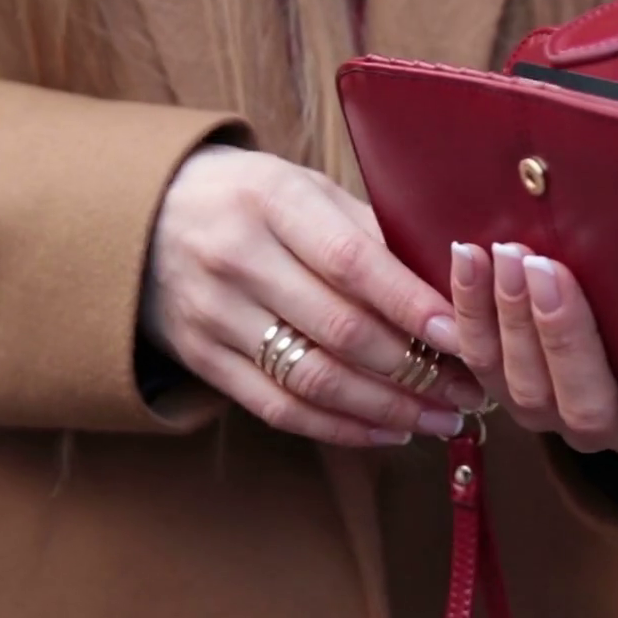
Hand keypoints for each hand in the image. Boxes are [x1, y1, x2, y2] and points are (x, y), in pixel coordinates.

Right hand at [142, 146, 483, 444]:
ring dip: (387, 407)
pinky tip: (388, 429)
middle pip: (338, 329)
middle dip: (415, 368)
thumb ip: (369, 231)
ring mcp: (214, 314)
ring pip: (312, 378)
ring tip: (440, 417)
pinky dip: (340, 426)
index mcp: (272, 201)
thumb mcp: (305, 188)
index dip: (410, 304)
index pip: (351, 261)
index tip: (462, 335)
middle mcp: (237, 257)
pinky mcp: (201, 358)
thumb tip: (451, 282)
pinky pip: (278, 407)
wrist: (146, 215)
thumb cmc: (253, 199)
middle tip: (471, 387)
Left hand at [448, 242, 617, 481]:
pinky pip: (484, 370)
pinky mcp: (517, 399)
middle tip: (547, 269)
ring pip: (530, 397)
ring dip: (510, 321)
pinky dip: (471, 314)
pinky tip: (468, 256)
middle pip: (591, 411)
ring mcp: (567, 425)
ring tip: (505, 255)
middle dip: (564, 337)